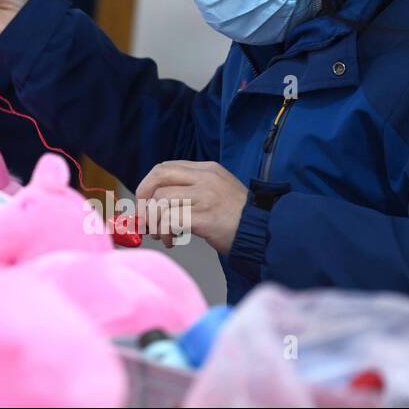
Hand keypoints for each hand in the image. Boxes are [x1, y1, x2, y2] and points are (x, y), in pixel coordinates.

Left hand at [134, 160, 248, 253]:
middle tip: (144, 218)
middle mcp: (205, 178)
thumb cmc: (238, 217)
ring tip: (163, 235)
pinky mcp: (204, 217)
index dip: (147, 185)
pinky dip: (164, 231)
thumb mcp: (216, 191)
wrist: (264, 233)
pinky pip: (170, 220)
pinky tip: (172, 240)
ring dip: (155, 221)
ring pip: (161, 201)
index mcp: (206, 169)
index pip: (164, 168)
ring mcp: (205, 196)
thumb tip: (154, 202)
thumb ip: (189, 189)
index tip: (143, 203)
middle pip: (158, 178)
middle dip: (143, 199)